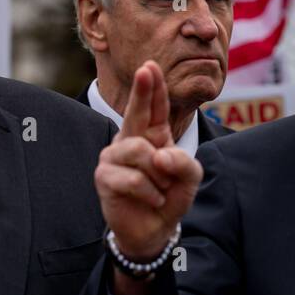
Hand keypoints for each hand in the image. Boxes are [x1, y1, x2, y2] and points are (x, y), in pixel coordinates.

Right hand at [94, 61, 201, 264]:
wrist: (154, 229)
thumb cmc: (169, 196)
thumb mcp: (189, 177)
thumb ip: (184, 162)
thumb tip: (160, 155)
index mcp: (153, 134)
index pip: (153, 108)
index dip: (152, 87)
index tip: (150, 66)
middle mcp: (131, 140)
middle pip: (135, 112)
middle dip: (143, 91)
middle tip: (147, 69)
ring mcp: (114, 156)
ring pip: (140, 152)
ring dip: (159, 175)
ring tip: (160, 187)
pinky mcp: (104, 176)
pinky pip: (133, 178)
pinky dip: (149, 191)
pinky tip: (151, 198)